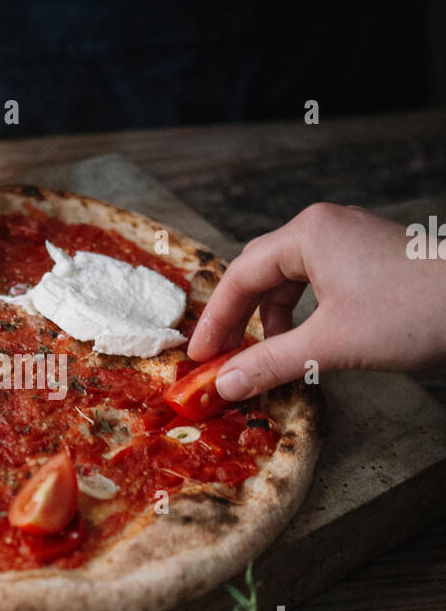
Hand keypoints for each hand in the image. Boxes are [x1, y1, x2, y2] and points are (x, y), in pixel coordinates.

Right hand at [187, 202, 445, 400]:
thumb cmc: (411, 314)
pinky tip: (305, 342)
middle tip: (222, 358)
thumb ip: (271, 363)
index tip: (200, 356)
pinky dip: (302, 313)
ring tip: (266, 357)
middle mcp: (323, 227)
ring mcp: (349, 239)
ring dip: (272, 320)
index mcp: (308, 234)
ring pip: (289, 279)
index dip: (215, 319)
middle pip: (260, 273)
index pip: (240, 275)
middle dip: (239, 318)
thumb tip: (225, 383)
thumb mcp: (331, 345)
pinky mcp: (369, 257)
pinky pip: (317, 281)